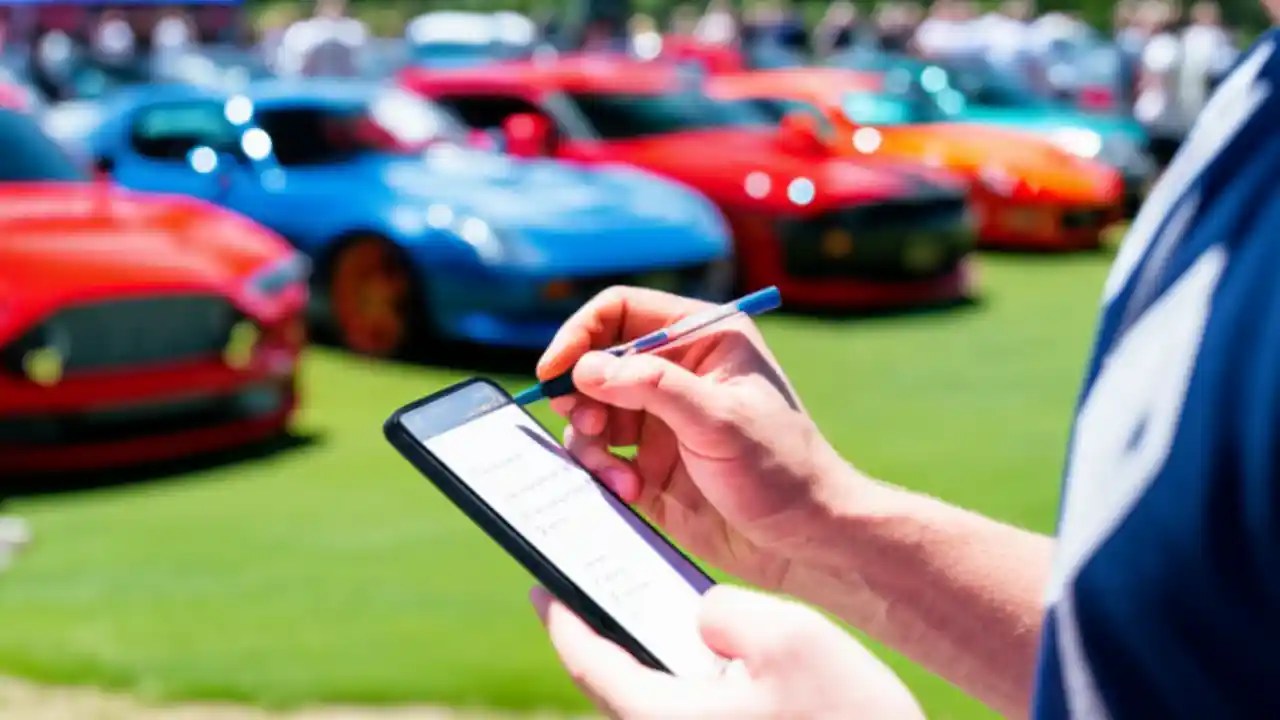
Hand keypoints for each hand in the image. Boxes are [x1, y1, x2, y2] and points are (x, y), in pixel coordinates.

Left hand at [530, 584, 924, 718]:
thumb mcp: (791, 636)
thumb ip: (726, 611)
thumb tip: (704, 619)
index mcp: (666, 718)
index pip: (589, 663)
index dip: (563, 617)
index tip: (544, 584)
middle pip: (618, 685)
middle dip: (606, 633)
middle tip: (602, 587)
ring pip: (657, 702)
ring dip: (652, 656)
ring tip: (659, 608)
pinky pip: (688, 715)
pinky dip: (687, 681)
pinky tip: (714, 655)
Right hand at [537, 287, 861, 590]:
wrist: (804, 541)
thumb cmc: (782, 469)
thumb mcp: (719, 420)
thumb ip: (652, 387)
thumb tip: (584, 369)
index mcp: (702, 339)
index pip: (621, 312)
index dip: (580, 334)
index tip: (554, 369)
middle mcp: (676, 374)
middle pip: (595, 363)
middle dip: (580, 395)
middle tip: (588, 426)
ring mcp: (659, 421)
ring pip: (590, 414)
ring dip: (591, 443)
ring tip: (616, 474)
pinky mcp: (648, 466)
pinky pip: (600, 458)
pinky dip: (602, 473)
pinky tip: (629, 493)